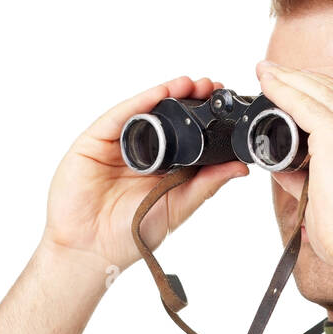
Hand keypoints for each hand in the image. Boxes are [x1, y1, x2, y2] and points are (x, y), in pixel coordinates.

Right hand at [44, 76, 248, 272]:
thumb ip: (207, 184)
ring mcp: (117, 144)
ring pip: (145, 110)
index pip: (185, 135)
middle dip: (190, 99)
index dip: (204, 118)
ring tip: (193, 84)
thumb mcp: (178, 206)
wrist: (91, 249)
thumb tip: (241, 167)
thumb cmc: (131, 234)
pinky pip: (120, 115)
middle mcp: (140, 152)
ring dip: (169, 93)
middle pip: (166, 117)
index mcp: (161, 167)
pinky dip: (141, 102)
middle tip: (212, 87)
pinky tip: (161, 92)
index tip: (225, 103)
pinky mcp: (95, 140)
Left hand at [254, 61, 332, 265]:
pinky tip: (267, 82)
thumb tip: (278, 167)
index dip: (317, 94)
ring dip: (288, 78)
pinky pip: (303, 102)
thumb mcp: (328, 198)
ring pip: (318, 91)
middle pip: (332, 91)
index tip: (293, 89)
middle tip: (272, 72)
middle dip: (299, 79)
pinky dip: (283, 90)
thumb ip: (305, 177)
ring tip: (264, 71)